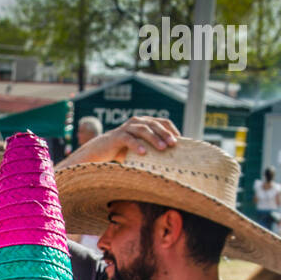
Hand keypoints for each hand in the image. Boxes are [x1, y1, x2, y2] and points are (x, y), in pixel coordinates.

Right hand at [61, 116, 179, 165]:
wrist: (101, 151)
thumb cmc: (123, 151)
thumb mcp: (140, 148)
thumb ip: (152, 148)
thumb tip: (171, 157)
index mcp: (144, 122)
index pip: (162, 121)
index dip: (171, 130)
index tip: (179, 141)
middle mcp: (136, 122)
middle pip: (154, 124)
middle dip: (165, 134)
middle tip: (173, 144)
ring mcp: (127, 128)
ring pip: (143, 130)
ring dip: (154, 138)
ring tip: (162, 148)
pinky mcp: (117, 136)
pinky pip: (129, 139)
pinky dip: (136, 145)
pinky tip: (143, 153)